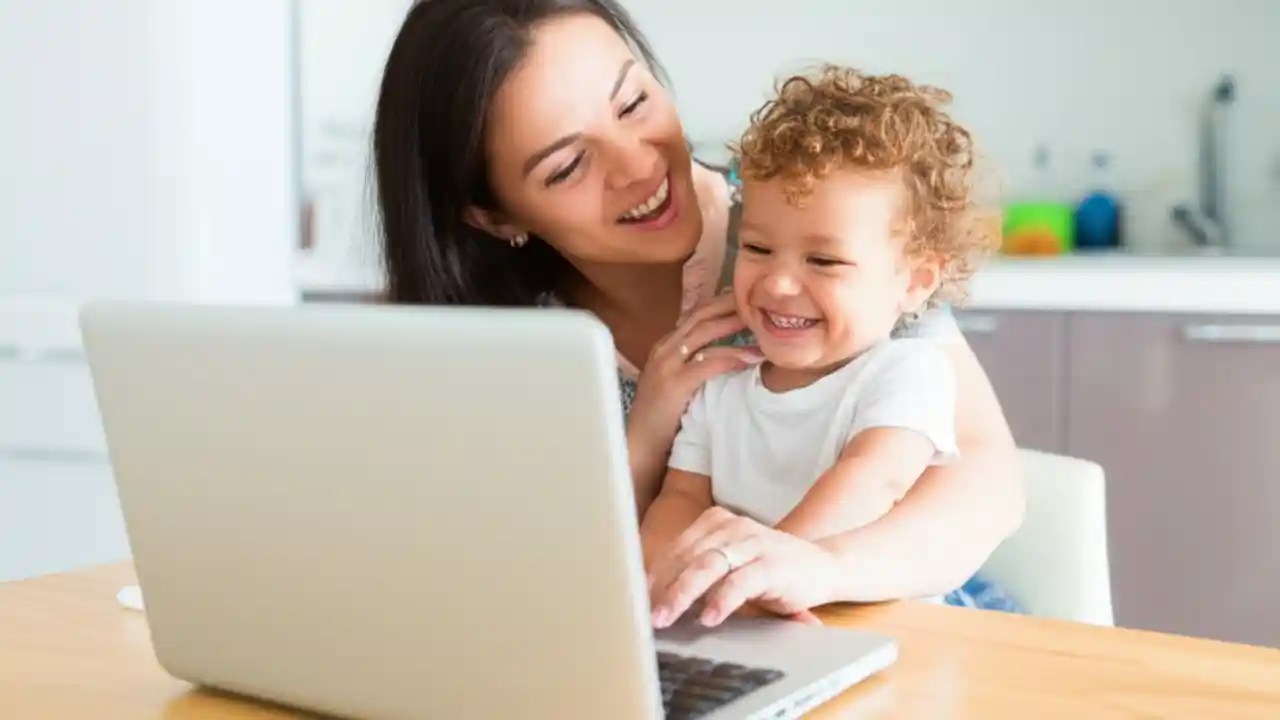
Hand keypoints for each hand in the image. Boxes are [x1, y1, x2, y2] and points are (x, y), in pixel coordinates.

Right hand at [626, 294, 762, 474]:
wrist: (639, 446)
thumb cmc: (661, 419)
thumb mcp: (675, 384)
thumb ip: (692, 366)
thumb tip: (723, 355)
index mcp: (663, 347)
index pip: (693, 316)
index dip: (719, 305)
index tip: (744, 299)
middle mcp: (663, 349)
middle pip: (700, 317)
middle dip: (729, 306)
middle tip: (756, 301)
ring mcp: (666, 365)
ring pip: (704, 334)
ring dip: (733, 327)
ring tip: (760, 325)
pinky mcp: (674, 384)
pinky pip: (707, 363)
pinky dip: (730, 357)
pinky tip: (749, 358)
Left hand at [647, 507, 843, 628]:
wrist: (823, 566)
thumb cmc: (768, 569)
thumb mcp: (730, 564)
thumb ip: (698, 572)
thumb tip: (652, 596)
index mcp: (716, 521)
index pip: (676, 547)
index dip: (653, 573)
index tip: (634, 597)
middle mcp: (732, 527)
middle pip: (687, 557)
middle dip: (662, 588)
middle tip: (645, 613)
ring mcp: (753, 543)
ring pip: (708, 566)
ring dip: (682, 594)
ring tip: (666, 617)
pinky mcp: (772, 565)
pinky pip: (740, 582)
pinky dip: (722, 600)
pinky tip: (710, 618)